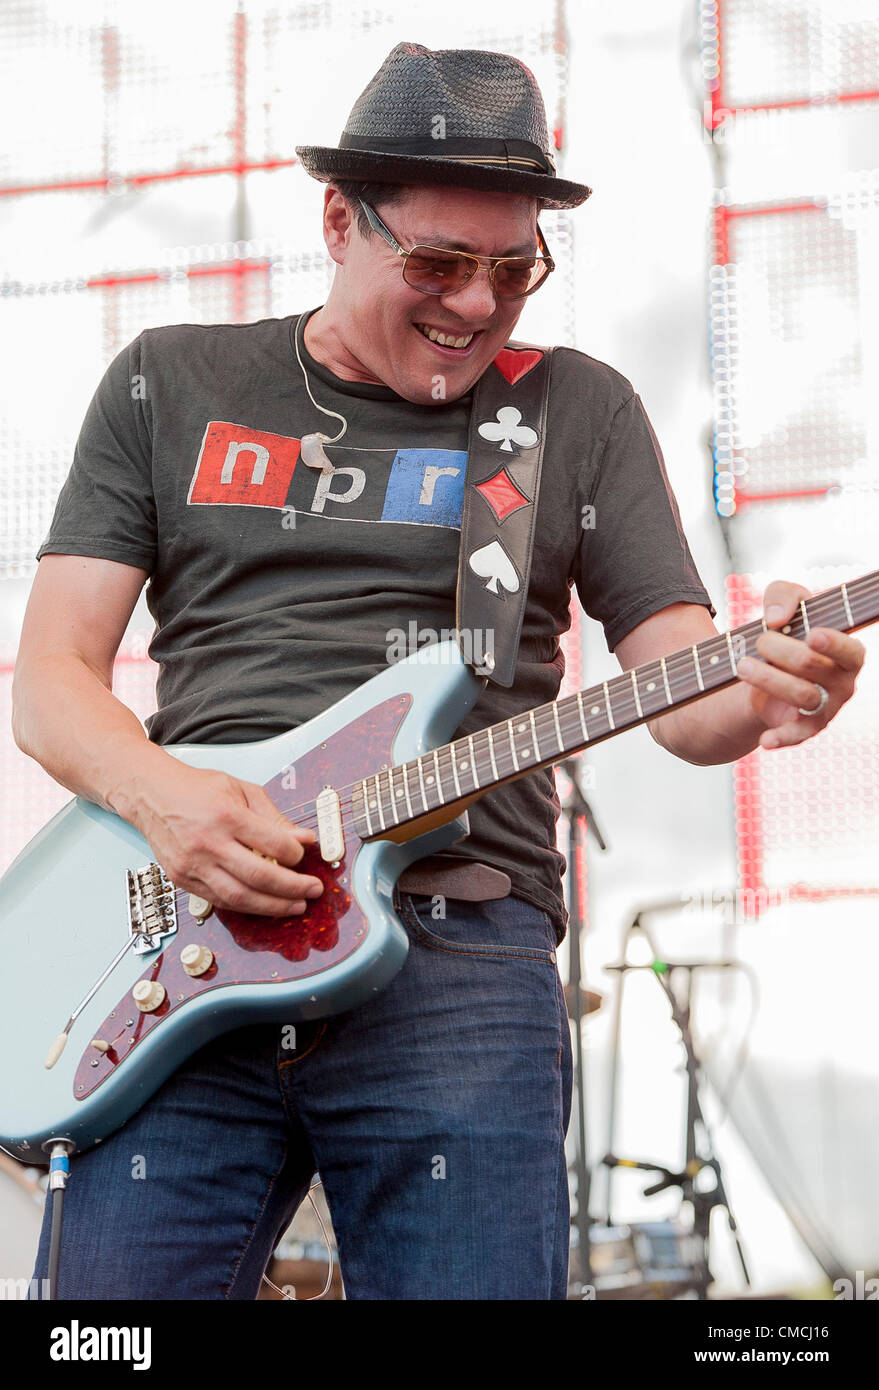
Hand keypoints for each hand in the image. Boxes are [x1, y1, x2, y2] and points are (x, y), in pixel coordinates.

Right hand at [121, 757, 323, 915]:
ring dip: (273, 906)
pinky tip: (264, 904)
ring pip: (240, 897)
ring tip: (295, 905)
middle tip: (312, 890)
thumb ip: (273, 817)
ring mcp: (193, 865)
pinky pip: (220, 901)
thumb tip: (303, 839)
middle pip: (259, 876)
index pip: (272, 843)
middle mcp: (208, 843)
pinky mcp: (182, 879)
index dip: (295, 854)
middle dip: (292, 888)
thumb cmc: (196, 789)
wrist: (151, 795)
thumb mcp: (241, 790)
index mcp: (226, 815)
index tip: (305, 854)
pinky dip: (246, 906)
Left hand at [736, 581, 865, 750]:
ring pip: (802, 696)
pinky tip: (766, 741)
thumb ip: (784, 595)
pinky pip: (796, 736)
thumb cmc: (786, 632)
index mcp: (846, 653)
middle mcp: (842, 683)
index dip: (834, 644)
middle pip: (813, 666)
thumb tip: (776, 617)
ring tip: (742, 665)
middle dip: (781, 650)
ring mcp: (825, 708)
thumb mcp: (784, 602)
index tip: (811, 634)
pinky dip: (781, 738)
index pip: (851, 651)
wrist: (764, 670)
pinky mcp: (804, 729)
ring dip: (767, 679)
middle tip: (759, 641)